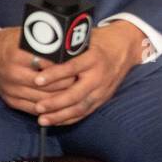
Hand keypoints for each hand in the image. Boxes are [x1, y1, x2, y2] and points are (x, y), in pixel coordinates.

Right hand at [0, 27, 77, 113]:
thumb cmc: (11, 42)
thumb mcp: (27, 36)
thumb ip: (46, 42)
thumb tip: (73, 45)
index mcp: (18, 55)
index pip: (50, 66)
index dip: (68, 68)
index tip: (81, 66)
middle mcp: (13, 74)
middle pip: (50, 85)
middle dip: (69, 84)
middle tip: (83, 81)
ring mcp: (11, 89)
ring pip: (44, 99)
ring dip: (63, 98)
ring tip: (77, 92)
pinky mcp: (10, 100)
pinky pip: (34, 109)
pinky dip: (51, 109)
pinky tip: (63, 104)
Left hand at [31, 21, 147, 126]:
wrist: (124, 48)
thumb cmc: (97, 42)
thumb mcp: (83, 40)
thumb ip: (65, 49)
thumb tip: (37, 55)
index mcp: (93, 58)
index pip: (72, 67)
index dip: (54, 74)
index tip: (36, 80)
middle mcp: (99, 76)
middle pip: (77, 94)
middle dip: (56, 103)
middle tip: (37, 107)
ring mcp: (102, 89)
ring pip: (81, 107)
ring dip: (60, 115)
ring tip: (42, 120)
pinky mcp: (103, 98)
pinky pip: (85, 112)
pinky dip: (69, 118)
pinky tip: (54, 121)